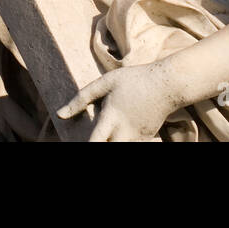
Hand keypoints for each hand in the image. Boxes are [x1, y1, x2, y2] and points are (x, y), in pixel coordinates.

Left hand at [56, 63, 178, 140]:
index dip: (87, 145)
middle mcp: (124, 132)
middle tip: (96, 139)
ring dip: (110, 140)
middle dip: (101, 145)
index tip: (74, 144)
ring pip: (119, 146)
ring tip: (107, 131)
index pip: (95, 141)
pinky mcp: (146, 138)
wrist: (168, 84)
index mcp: (112, 117)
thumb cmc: (134, 79)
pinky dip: (122, 139)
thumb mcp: (106, 82)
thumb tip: (60, 114)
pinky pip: (130, 143)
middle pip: (109, 147)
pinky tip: (120, 129)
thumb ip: (82, 98)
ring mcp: (137, 137)